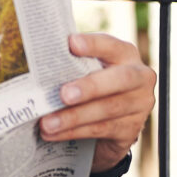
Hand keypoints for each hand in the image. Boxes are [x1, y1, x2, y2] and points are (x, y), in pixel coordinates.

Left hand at [39, 33, 157, 173]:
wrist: (108, 123)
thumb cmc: (90, 87)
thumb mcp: (84, 70)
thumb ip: (70, 63)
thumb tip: (35, 61)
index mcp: (125, 54)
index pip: (111, 45)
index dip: (93, 44)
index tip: (72, 43)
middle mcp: (140, 77)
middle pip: (119, 79)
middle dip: (90, 87)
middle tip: (63, 94)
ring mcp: (140, 105)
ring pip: (107, 109)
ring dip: (74, 117)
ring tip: (47, 123)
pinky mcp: (131, 129)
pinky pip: (101, 130)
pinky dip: (74, 132)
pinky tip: (53, 134)